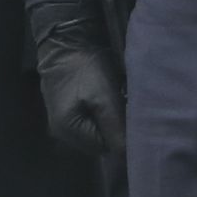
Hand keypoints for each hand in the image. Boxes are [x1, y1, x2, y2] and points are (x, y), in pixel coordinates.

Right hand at [31, 1, 126, 157]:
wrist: (65, 39)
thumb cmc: (85, 69)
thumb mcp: (104, 99)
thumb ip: (115, 129)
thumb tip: (129, 157)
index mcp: (69, 133)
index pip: (107, 148)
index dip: (124, 134)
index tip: (133, 115)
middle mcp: (63, 133)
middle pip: (102, 140)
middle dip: (117, 126)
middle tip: (127, 103)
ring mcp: (63, 121)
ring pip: (98, 129)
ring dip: (112, 117)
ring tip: (119, 97)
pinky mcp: (67, 109)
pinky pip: (92, 118)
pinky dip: (103, 110)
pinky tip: (110, 95)